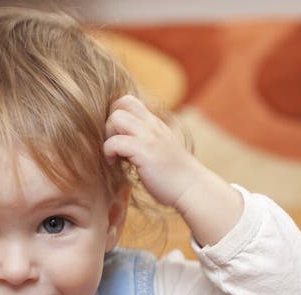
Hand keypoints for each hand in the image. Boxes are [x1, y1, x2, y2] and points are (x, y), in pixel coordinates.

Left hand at [104, 95, 197, 209]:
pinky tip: (115, 164)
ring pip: (116, 118)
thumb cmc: (173, 177)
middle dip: (110, 124)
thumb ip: (145, 142)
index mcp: (154, 124)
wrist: (191, 188)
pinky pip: (116, 142)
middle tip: (114, 146)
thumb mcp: (159, 151)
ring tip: (114, 155)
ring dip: (108, 136)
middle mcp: (152, 126)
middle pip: (120, 104)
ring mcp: (149, 137)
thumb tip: (125, 147)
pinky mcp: (145, 152)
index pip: (129, 101)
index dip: (116, 115)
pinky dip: (109, 152)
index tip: (118, 137)